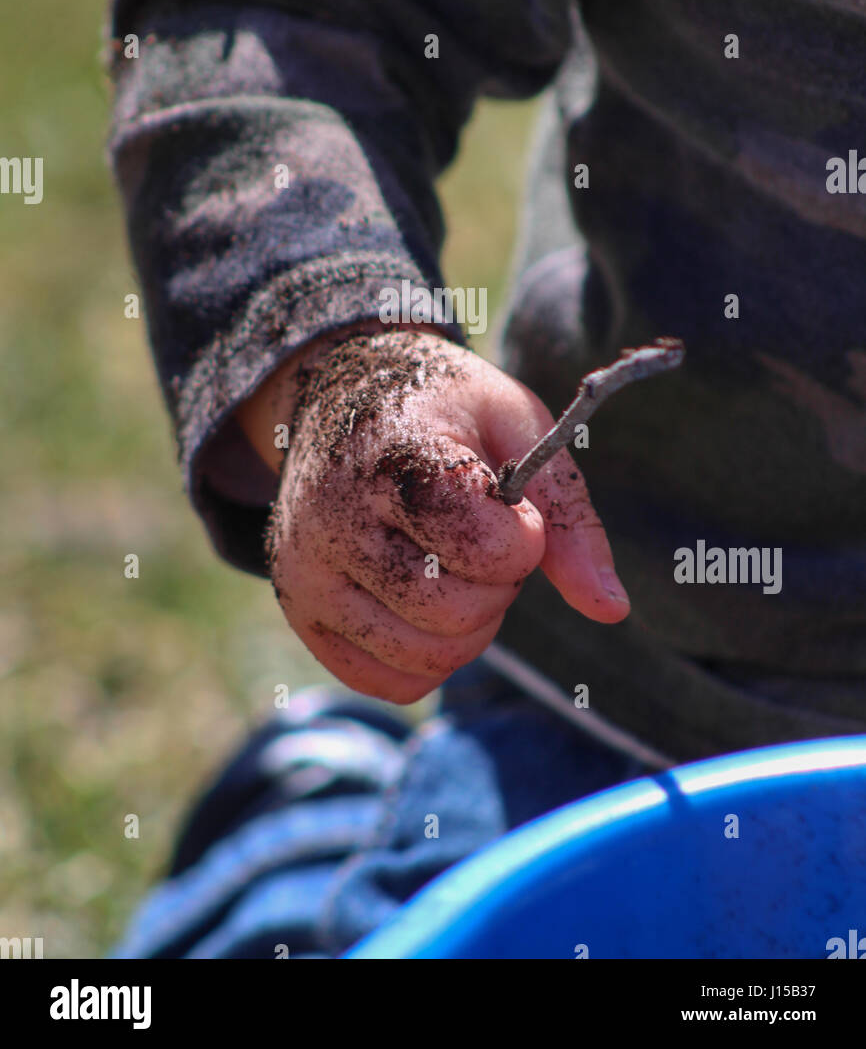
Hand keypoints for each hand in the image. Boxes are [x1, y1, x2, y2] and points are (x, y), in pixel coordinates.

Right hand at [240, 327, 627, 702]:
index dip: (522, 538)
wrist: (340, 389)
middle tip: (481, 537)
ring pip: (426, 656)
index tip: (510, 506)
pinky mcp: (300, 611)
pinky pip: (389, 682)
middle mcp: (332, 518)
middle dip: (497, 584)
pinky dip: (429, 657)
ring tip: (451, 564)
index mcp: (391, 456)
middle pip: (456, 611)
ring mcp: (307, 571)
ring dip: (468, 624)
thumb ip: (567, 516)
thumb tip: (611, 609)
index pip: (485, 545)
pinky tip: (425, 600)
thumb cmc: (444, 409)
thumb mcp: (516, 425)